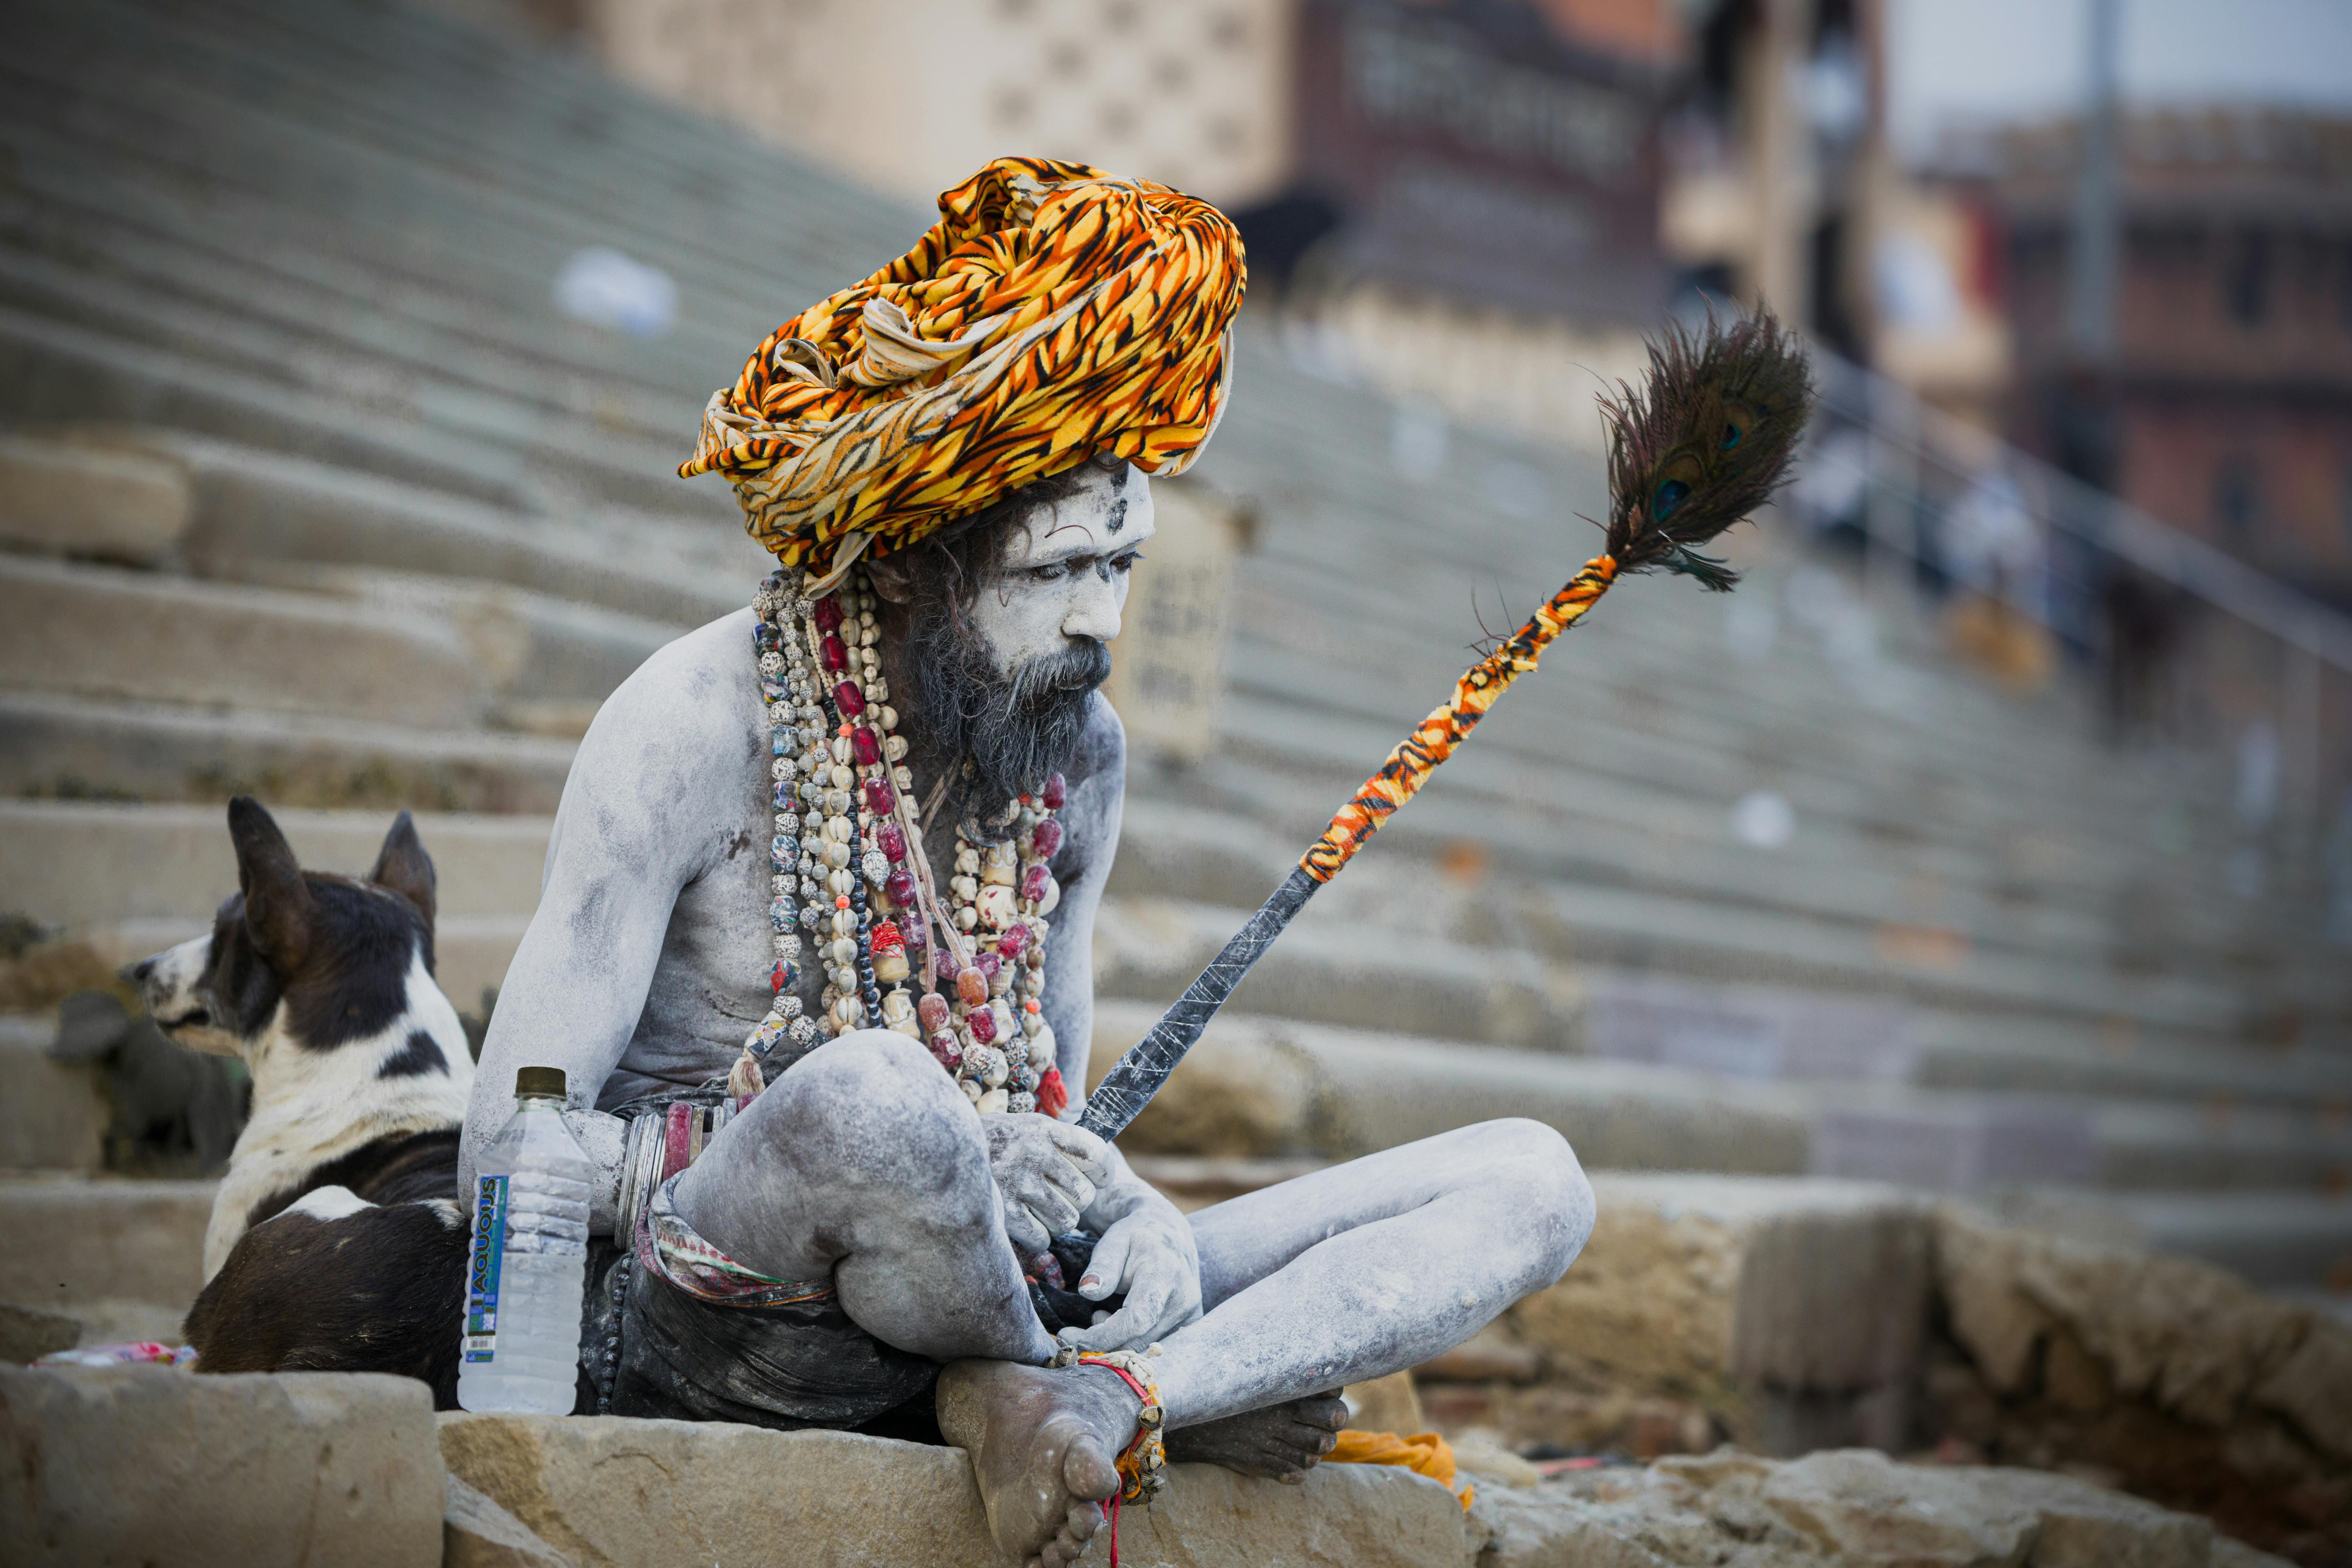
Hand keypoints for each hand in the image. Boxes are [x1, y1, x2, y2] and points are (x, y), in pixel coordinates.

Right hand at [983, 1113, 1109, 1255]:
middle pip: (1085, 1195)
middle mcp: (1034, 1154)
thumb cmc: (993, 1143)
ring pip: (1068, 1220)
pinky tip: (1024, 1222)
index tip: (1098, 1179)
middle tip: (1057, 1196)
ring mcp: (1018, 1183)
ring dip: (1057, 1221)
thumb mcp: (1027, 1127)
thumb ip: (1061, 1142)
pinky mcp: (1003, 1212)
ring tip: (1040, 1210)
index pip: (1097, 1155)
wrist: (940, 1149)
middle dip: (1075, 1201)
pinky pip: (1042, 1238)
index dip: (1103, 1173)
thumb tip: (1100, 1168)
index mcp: (1044, 1130)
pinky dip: (1037, 1236)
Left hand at [1056, 1200, 1201, 1352]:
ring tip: (1099, 1316)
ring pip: (1145, 1347)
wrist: (1169, 1234)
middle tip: (1070, 1334)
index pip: (1137, 1318)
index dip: (1105, 1336)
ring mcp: (1190, 1315)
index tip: (1075, 1339)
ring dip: (1114, 1343)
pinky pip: (1154, 1346)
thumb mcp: (1115, 1240)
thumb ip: (1103, 1265)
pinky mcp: (1190, 1325)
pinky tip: (1118, 1324)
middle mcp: (1183, 1298)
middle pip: (1139, 1339)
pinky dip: (1130, 1342)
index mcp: (1164, 1274)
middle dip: (1101, 1344)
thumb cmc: (1136, 1237)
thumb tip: (1087, 1291)